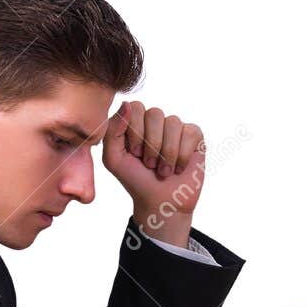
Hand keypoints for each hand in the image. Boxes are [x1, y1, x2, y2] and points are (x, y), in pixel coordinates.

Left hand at [102, 100, 204, 247]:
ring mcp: (175, 127)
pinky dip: (182, 155)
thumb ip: (112, 131)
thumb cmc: (135, 180)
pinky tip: (178, 168)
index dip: (136, 132)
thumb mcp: (113, 159)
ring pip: (173, 123)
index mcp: (135, 121)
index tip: (135, 154)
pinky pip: (190, 132)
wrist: (160, 202)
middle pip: (155, 113)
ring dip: (167, 153)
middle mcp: (155, 121)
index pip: (136, 107)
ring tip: (164, 170)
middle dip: (151, 144)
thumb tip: (126, 104)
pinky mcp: (194, 136)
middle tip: (149, 164)